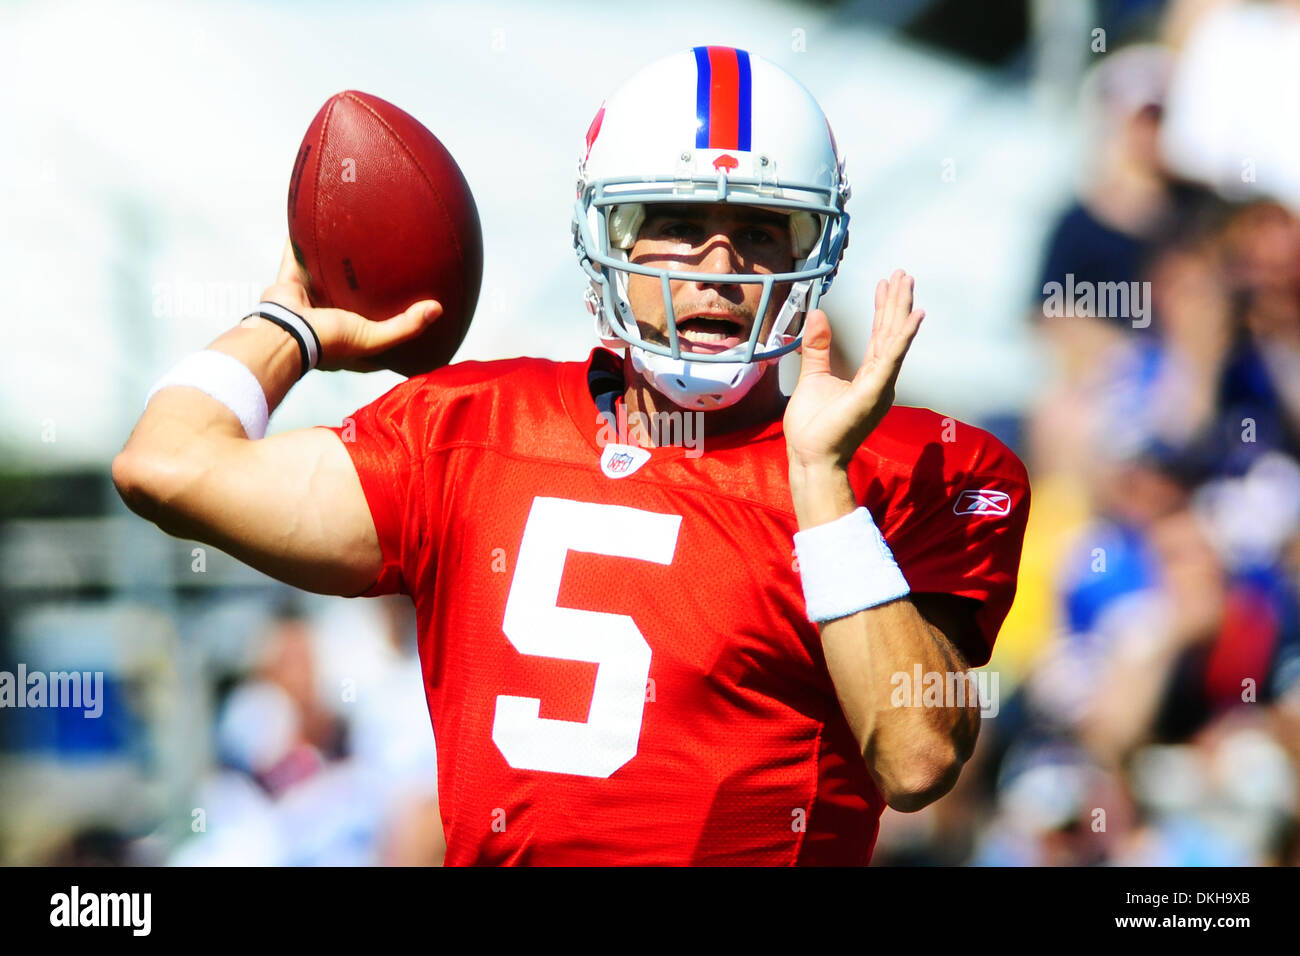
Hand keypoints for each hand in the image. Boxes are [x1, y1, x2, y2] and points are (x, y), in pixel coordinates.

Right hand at [255, 239, 441, 371]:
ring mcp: (308, 302)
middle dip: (361, 285)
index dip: (390, 321)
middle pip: (350, 298)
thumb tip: (438, 308)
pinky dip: (298, 242)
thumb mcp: (374, 337)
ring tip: (348, 240)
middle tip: (378, 266)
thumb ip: (406, 326)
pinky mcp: (290, 285)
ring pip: (323, 276)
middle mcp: (328, 320)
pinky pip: (294, 258)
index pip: (376, 331)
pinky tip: (307, 221)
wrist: (285, 334)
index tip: (408, 306)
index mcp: (348, 339)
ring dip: (332, 262)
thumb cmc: (329, 341)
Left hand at [784, 269, 924, 470]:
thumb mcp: (812, 376)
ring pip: (894, 340)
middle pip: (890, 333)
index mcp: (868, 376)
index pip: (879, 336)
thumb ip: (818, 347)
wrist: (810, 456)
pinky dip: (903, 337)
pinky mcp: (874, 392)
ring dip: (902, 310)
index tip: (885, 285)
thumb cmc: (813, 427)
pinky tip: (913, 317)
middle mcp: (879, 379)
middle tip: (902, 274)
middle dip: (897, 302)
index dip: (883, 309)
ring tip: (907, 283)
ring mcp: (880, 385)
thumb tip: (818, 314)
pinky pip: (891, 360)